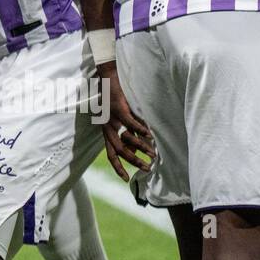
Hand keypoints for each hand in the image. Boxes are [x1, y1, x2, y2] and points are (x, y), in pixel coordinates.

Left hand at [97, 61, 155, 180]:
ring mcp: (112, 119)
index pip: (110, 155)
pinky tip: (150, 136)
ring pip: (126, 139)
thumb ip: (125, 136)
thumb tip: (133, 153)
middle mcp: (107, 128)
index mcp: (106, 133)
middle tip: (147, 168)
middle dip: (134, 162)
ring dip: (141, 148)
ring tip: (153, 154)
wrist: (107, 80)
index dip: (118, 168)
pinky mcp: (119, 109)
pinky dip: (141, 131)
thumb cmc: (114, 101)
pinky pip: (131, 124)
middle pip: (119, 151)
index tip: (126, 179)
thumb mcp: (118, 122)